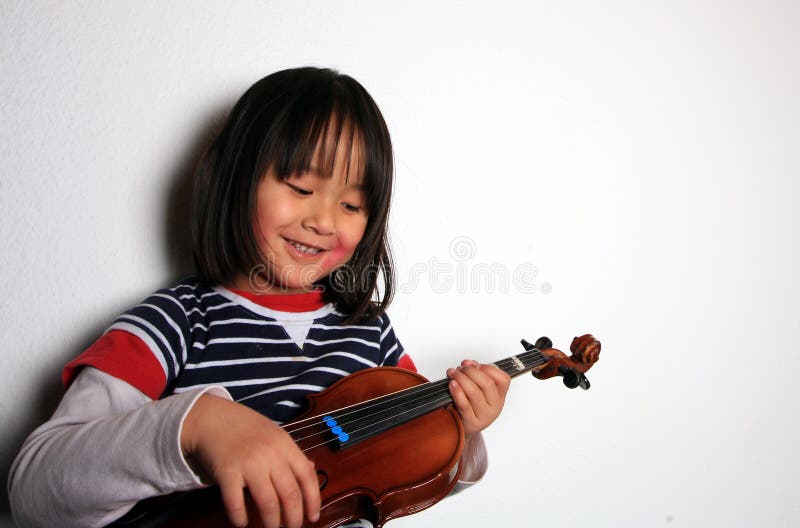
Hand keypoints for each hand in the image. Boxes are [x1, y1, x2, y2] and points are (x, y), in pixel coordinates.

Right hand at [180, 394, 320, 527]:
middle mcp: (270, 454)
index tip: (313, 517)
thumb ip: (291, 454)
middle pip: (290, 494)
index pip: (307, 477)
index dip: (313, 501)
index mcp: (285, 445)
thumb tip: (311, 470)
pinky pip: (236, 502)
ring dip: (272, 522)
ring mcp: (248, 463)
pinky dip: (240, 517)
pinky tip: (241, 522)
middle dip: (294, 518)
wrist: (210, 417)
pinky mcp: (226, 471)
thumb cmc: (244, 427)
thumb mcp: (274, 434)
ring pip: (268, 502)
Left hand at [446, 360, 509, 436]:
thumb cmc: (469, 405)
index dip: (488, 368)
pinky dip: (457, 392)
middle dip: (470, 371)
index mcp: (499, 397)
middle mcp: (495, 407)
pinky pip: (464, 405)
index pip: (503, 379)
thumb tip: (469, 363)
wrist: (462, 428)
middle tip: (458, 369)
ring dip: (461, 379)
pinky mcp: (472, 423)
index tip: (473, 365)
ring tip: (452, 374)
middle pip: (487, 383)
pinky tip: (452, 385)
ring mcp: (485, 416)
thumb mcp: (478, 390)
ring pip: (474, 392)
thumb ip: (476, 373)